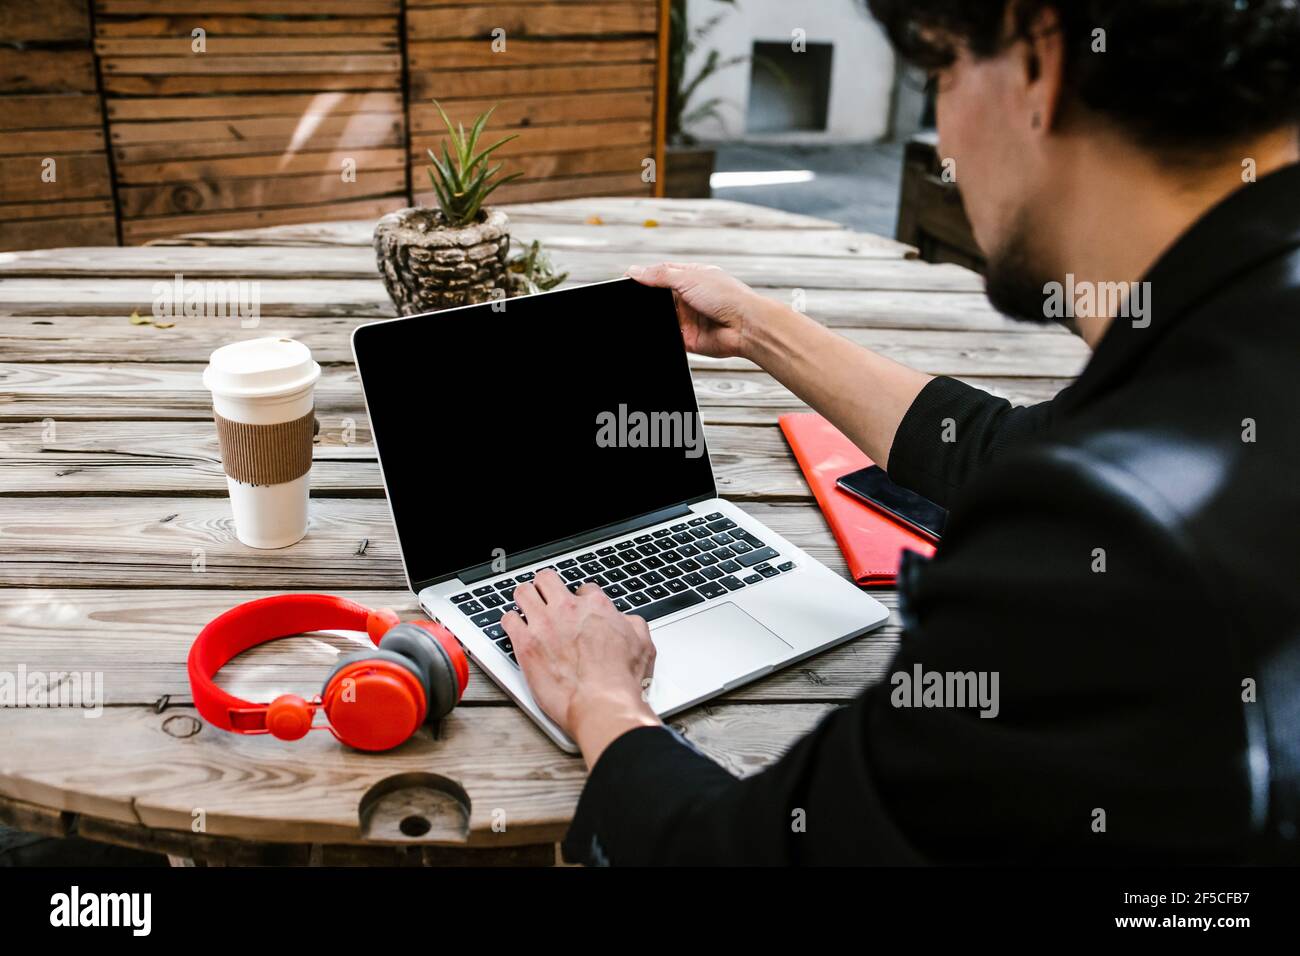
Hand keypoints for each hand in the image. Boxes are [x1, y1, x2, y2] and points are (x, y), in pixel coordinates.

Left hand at [502, 570, 660, 766]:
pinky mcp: (525, 643)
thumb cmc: (621, 681)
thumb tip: (626, 621)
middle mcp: (567, 609)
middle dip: (545, 587)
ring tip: (525, 608)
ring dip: (524, 598)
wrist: (602, 703)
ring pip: (523, 592)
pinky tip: (514, 629)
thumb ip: (632, 625)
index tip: (576, 609)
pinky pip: (507, 620)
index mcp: (596, 607)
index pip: (583, 588)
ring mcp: (544, 624)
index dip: (579, 599)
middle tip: (545, 598)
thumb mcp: (643, 645)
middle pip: (547, 579)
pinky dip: (509, 622)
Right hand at [626, 262, 771, 358]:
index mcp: (691, 277)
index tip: (627, 279)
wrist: (746, 327)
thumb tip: (635, 271)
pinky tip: (654, 331)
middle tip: (631, 299)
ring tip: (643, 316)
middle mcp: (689, 297)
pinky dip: (660, 335)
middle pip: (658, 297)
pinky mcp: (687, 338)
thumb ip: (660, 275)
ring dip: (653, 318)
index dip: (644, 276)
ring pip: (660, 317)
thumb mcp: (690, 277)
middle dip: (647, 299)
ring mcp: (687, 318)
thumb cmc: (729, 297)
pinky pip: (667, 336)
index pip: (661, 273)